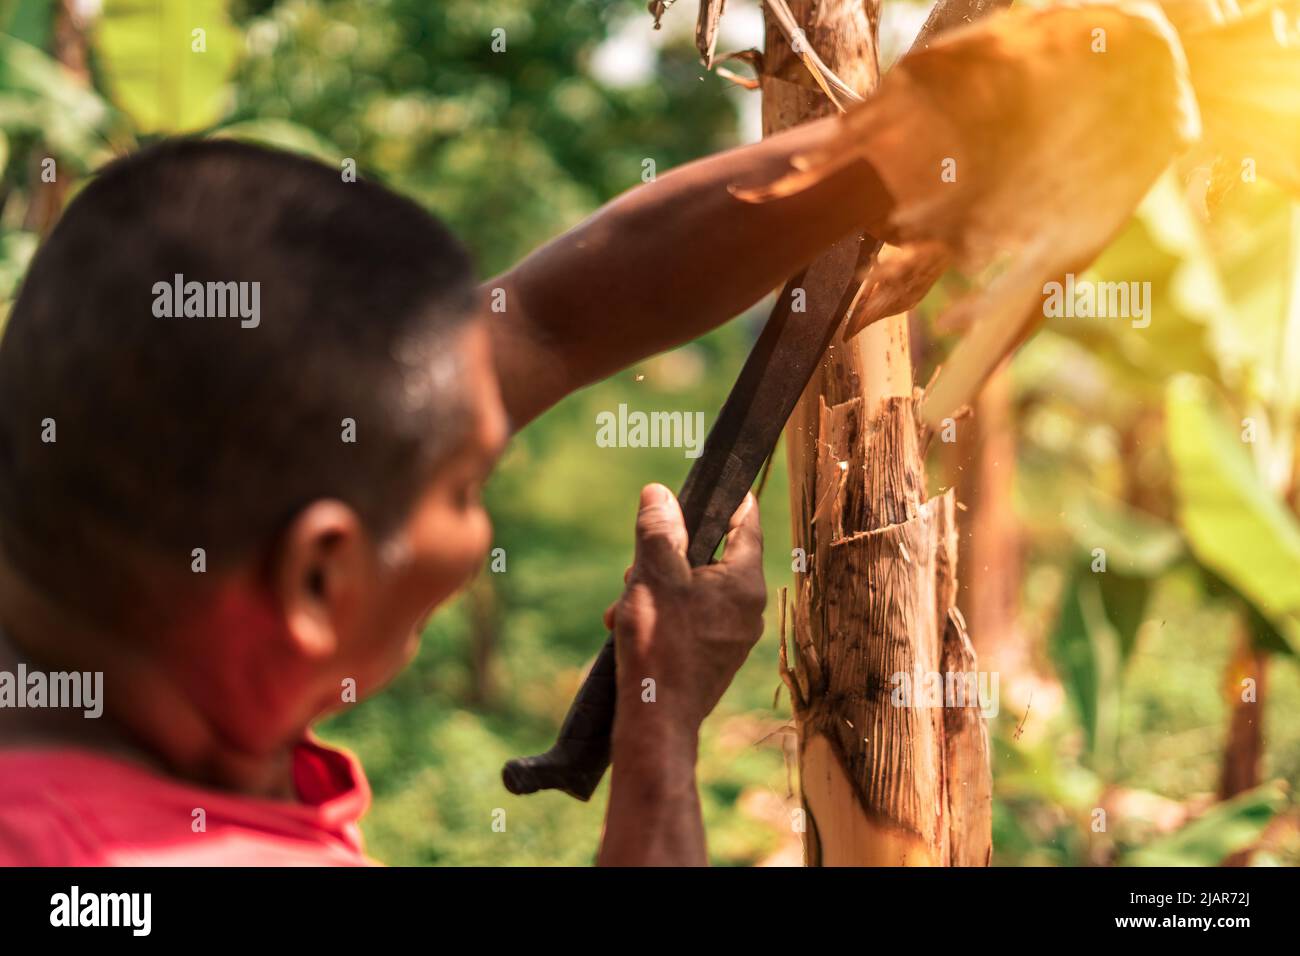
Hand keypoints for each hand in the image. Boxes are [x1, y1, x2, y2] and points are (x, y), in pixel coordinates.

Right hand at [606, 483, 765, 745]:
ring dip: (658, 589)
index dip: (727, 499)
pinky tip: (630, 627)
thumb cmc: (659, 646)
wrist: (656, 722)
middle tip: (635, 567)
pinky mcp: (715, 659)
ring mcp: (734, 637)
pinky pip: (692, 620)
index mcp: (744, 583)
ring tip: (624, 606)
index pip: (746, 522)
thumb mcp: (653, 575)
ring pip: (695, 591)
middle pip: (711, 558)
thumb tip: (659, 493)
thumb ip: (658, 529)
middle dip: (668, 556)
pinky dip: (663, 616)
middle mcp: (749, 610)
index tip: (712, 483)